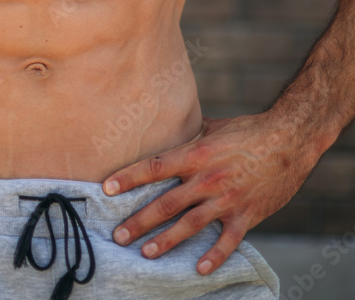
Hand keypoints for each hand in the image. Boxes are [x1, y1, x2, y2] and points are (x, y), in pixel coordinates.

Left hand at [102, 112, 314, 274]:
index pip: (155, 167)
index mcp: (197, 154)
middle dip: (140, 220)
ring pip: (190, 225)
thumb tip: (168, 127)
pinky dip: (215, 257)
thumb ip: (190, 133)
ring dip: (165, 241)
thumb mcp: (214, 127)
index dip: (129, 177)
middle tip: (118, 235)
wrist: (290, 139)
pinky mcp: (247, 214)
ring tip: (145, 252)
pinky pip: (228, 241)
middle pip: (166, 202)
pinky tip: (199, 269)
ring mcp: (227, 198)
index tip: (106, 188)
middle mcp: (208, 178)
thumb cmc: (249, 129)